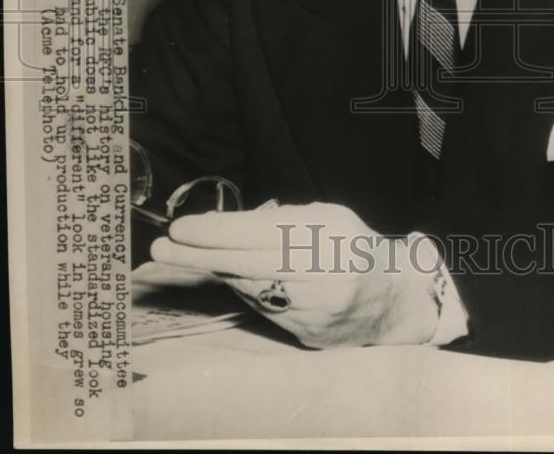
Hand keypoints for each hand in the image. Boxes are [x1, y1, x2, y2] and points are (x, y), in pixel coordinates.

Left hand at [151, 202, 440, 348]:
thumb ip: (282, 218)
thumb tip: (229, 224)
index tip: (182, 227)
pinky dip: (239, 289)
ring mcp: (312, 311)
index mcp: (328, 238)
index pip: (261, 234)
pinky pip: (260, 308)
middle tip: (163, 248)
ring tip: (183, 255)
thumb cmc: (353, 247)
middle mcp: (320, 277)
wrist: (391, 300)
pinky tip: (225, 274)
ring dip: (214, 271)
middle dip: (199, 255)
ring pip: (248, 288)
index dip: (218, 230)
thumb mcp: (326, 217)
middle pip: (247, 265)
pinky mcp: (305, 335)